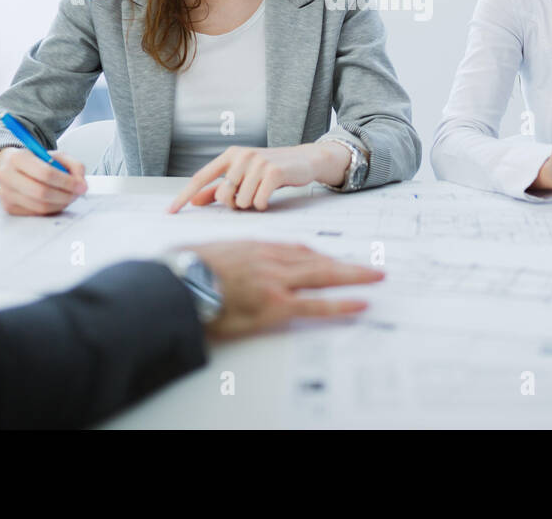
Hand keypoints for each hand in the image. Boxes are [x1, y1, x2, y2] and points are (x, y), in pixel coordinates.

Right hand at [0, 147, 88, 215]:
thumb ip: (73, 165)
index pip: (45, 173)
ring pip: (40, 206)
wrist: (9, 168)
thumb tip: (81, 184)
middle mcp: (7, 176)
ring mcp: (6, 194)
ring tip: (69, 197)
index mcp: (18, 158)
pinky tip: (57, 201)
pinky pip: (37, 213)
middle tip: (78, 194)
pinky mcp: (9, 208)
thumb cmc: (35, 161)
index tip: (81, 185)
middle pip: (42, 192)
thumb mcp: (55, 156)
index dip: (67, 182)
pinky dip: (52, 209)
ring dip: (61, 204)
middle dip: (65, 195)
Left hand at [169, 142, 351, 212]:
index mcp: (230, 156)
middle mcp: (241, 156)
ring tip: (263, 192)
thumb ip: (217, 189)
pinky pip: (258, 202)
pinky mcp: (273, 171)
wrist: (304, 160)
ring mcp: (257, 162)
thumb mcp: (243, 177)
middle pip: (223, 196)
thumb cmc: (270, 170)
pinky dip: (264, 204)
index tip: (170, 211)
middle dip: (234, 204)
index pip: (201, 178)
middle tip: (249, 196)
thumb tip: (193, 200)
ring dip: (252, 204)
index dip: (183, 196)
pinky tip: (271, 195)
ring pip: (241, 202)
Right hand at [182, 241, 383, 337]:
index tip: (332, 258)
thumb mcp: (211, 255)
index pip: (296, 249)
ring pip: (323, 275)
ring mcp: (276, 280)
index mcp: (257, 248)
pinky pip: (316, 303)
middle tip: (370, 268)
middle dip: (345, 264)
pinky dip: (340, 303)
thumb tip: (229, 264)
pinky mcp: (275, 303)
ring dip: (352, 276)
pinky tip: (359, 302)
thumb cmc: (186, 270)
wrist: (176, 282)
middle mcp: (272, 259)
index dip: (318, 255)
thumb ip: (230, 258)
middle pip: (317, 259)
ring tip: (375, 278)